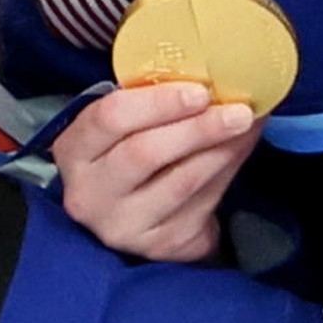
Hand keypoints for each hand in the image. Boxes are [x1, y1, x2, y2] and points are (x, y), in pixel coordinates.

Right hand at [43, 76, 259, 263]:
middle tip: (238, 111)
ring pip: (182, 182)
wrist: (130, 216)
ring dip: (222, 149)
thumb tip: (214, 77)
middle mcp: (90, 194)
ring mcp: (124, 225)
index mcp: (74, 152)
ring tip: (247, 125)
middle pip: (145, 153)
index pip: (109, 119)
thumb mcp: (122, 129)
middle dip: (198, 128)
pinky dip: (228, 172)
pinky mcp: (160, 245)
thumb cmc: (126, 154)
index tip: (199, 91)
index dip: (158, 102)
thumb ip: (151, 106)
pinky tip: (239, 150)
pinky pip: (203, 203)